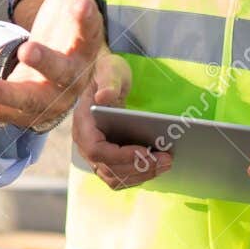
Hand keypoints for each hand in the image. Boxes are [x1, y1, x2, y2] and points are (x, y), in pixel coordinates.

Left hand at [0, 0, 124, 131]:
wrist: (56, 79)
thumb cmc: (69, 29)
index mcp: (84, 45)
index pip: (89, 31)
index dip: (86, 20)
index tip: (82, 2)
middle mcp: (67, 76)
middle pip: (63, 73)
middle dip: (47, 63)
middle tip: (28, 49)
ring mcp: (41, 97)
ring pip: (28, 101)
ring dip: (7, 96)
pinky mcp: (15, 111)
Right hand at [72, 51, 172, 188]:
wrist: (108, 81)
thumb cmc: (109, 73)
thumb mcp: (109, 71)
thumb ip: (108, 82)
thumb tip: (104, 97)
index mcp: (82, 123)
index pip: (96, 150)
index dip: (120, 156)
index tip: (145, 151)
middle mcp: (84, 143)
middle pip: (108, 168)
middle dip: (139, 167)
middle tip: (166, 159)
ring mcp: (94, 154)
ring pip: (114, 177)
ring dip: (141, 175)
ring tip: (166, 163)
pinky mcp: (106, 160)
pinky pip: (119, 177)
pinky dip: (139, 176)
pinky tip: (157, 166)